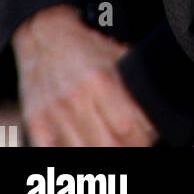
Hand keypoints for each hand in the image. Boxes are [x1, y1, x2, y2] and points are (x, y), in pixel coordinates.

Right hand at [12, 4, 158, 146]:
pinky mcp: (36, 124)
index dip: (143, 139)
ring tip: (111, 146)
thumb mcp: (116, 55)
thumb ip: (135, 81)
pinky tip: (86, 148)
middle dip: (126, 150)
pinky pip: (54, 153)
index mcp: (100, 81)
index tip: (148, 138)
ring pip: (83, 154)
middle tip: (133, 145)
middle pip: (108, 145)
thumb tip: (157, 107)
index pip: (127, 126)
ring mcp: (54, 114)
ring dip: (102, 157)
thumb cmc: (85, 47)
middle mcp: (76, 99)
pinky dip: (72, 156)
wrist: (43, 36)